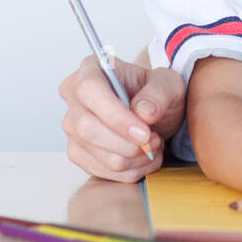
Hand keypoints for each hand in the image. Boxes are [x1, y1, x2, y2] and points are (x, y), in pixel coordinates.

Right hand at [59, 55, 184, 182]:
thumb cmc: (156, 93)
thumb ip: (158, 94)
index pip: (89, 90)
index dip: (115, 115)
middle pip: (87, 128)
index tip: (144, 132)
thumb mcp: (168, 84)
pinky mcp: (78, 153)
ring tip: (153, 144)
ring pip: (98, 155)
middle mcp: (74, 98)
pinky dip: (131, 170)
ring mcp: (72, 128)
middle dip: (127, 143)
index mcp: (91, 70)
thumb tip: (144, 113)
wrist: (154, 113)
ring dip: (135, 157)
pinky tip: (144, 156)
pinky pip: (103, 172)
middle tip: (154, 140)